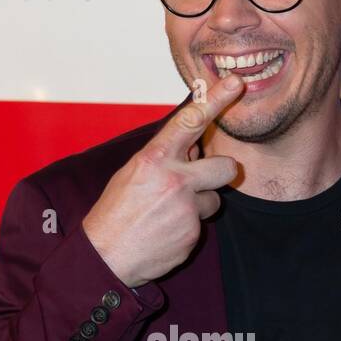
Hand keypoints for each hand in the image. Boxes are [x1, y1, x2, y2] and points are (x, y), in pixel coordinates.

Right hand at [81, 74, 245, 287]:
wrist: (105, 256)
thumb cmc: (115, 212)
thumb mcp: (132, 173)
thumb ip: (165, 159)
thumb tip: (193, 149)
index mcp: (155, 158)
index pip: (191, 121)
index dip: (216, 100)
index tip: (235, 84)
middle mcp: (175, 180)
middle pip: (226, 167)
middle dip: (221, 172)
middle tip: (202, 180)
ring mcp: (186, 209)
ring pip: (214, 200)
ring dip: (199, 205)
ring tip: (169, 214)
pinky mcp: (192, 234)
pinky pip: (200, 226)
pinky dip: (186, 229)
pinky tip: (164, 232)